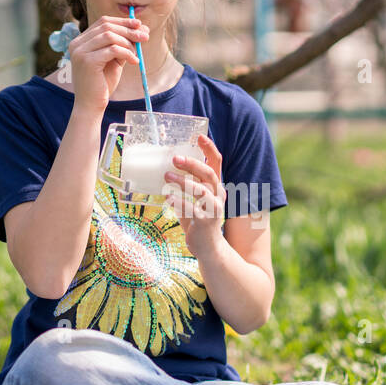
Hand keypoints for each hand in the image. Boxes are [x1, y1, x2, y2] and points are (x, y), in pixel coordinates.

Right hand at [64, 14, 148, 111]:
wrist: (91, 105)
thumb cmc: (102, 83)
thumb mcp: (115, 59)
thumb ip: (124, 44)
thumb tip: (142, 28)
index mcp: (81, 41)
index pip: (103, 22)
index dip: (122, 21)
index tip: (139, 25)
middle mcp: (77, 44)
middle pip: (107, 26)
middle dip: (128, 30)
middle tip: (145, 37)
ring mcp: (80, 52)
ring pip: (110, 36)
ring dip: (128, 43)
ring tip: (136, 54)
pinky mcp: (87, 61)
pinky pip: (113, 50)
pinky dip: (127, 53)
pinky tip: (134, 61)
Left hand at [163, 135, 225, 257]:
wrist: (208, 248)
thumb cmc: (198, 221)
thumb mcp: (194, 200)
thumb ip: (187, 186)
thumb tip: (166, 169)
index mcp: (216, 187)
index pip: (217, 163)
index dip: (209, 148)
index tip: (198, 136)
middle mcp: (218, 195)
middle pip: (209, 173)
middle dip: (192, 163)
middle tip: (175, 158)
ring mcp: (214, 209)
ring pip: (201, 190)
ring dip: (183, 181)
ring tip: (166, 176)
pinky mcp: (206, 222)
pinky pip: (191, 209)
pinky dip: (179, 202)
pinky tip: (168, 198)